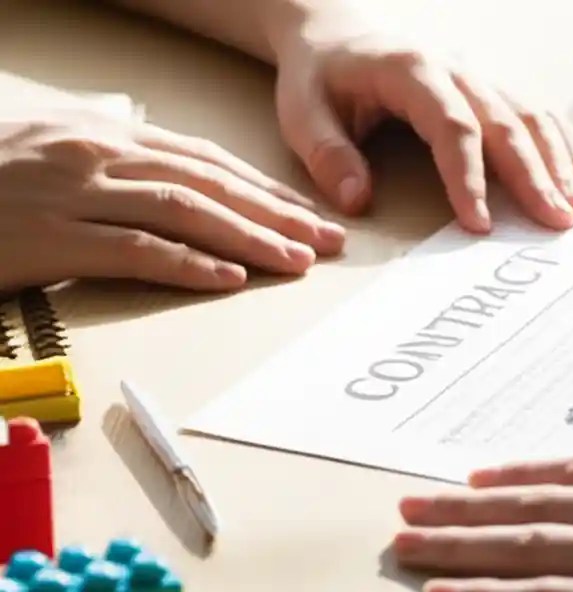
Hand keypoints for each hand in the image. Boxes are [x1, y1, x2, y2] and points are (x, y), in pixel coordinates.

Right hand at [0, 107, 343, 292]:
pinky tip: (229, 280)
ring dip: (249, 239)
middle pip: (208, 182)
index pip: (204, 159)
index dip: (263, 188)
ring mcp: (73, 193)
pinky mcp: (50, 236)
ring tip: (296, 261)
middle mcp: (96, 155)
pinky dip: (187, 264)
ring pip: (185, 212)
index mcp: (102, 134)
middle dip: (276, 213)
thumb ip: (107, 159)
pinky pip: (134, 249)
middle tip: (328, 240)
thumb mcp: (49, 150)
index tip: (307, 212)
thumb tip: (162, 173)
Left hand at [272, 13, 572, 232]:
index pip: (451, 127)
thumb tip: (358, 200)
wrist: (337, 34)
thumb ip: (328, 154)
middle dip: (535, 176)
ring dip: (559, 162)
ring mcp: (480, 75)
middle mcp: (456, 69)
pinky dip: (562, 143)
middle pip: (506, 124)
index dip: (469, 177)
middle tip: (557, 221)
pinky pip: (536, 112)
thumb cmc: (322, 77)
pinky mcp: (492, 87)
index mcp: (411, 70)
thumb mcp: (303, 112)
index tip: (480, 225)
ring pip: (531, 116)